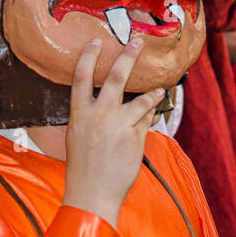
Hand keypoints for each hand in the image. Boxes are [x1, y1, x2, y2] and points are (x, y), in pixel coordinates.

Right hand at [62, 37, 165, 229]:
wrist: (93, 195)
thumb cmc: (82, 168)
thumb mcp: (76, 136)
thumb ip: (88, 116)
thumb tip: (102, 100)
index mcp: (79, 114)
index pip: (81, 77)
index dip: (88, 57)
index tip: (96, 41)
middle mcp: (99, 116)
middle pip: (116, 78)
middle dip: (128, 56)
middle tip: (138, 42)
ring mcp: (119, 126)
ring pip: (141, 100)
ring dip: (152, 92)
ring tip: (159, 89)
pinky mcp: (135, 138)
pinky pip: (147, 120)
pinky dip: (151, 115)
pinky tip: (154, 113)